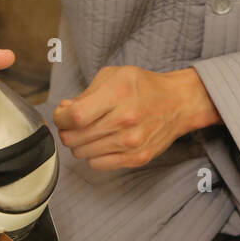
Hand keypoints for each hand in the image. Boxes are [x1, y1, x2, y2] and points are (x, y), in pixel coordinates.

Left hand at [53, 65, 219, 170]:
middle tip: (75, 123)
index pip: (75, 116)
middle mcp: (125, 120)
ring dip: (80, 143)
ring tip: (91, 131)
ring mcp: (131, 143)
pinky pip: (97, 164)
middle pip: (75, 138)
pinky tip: (103, 142)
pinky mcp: (136, 158)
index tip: (62, 114)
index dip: (61, 118)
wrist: (179, 103)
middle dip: (67, 130)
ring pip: (82, 153)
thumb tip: (64, 112)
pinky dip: (93, 155)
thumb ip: (86, 94)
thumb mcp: (114, 76)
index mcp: (118, 95)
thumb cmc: (145, 87)